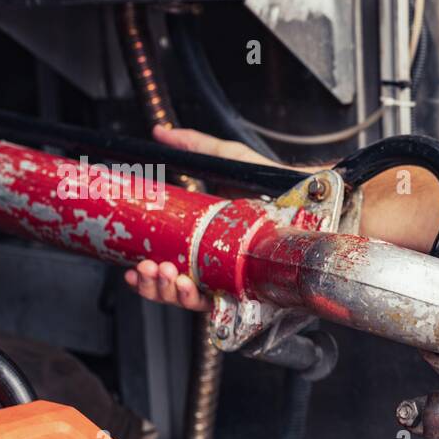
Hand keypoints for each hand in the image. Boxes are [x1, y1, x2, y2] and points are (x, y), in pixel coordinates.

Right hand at [122, 127, 305, 310]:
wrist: (305, 196)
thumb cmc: (273, 184)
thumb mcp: (229, 160)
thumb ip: (196, 146)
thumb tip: (162, 132)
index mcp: (203, 245)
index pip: (167, 267)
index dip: (146, 273)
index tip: (133, 266)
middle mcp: (215, 267)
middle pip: (173, 289)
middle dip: (153, 283)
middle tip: (148, 266)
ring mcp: (231, 280)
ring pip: (189, 300)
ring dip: (167, 291)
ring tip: (163, 272)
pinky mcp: (248, 289)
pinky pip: (215, 305)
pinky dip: (194, 299)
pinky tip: (185, 286)